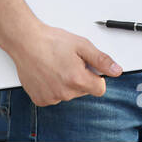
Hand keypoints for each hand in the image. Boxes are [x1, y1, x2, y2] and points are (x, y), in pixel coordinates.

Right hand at [5, 21, 122, 105]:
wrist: (26, 42)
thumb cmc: (51, 41)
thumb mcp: (82, 45)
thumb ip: (101, 60)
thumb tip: (116, 71)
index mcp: (77, 80)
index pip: (100, 89)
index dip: (96, 76)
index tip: (89, 68)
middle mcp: (64, 93)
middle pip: (84, 91)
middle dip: (81, 78)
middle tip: (70, 62)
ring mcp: (51, 98)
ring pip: (69, 94)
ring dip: (67, 83)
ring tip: (57, 66)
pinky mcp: (40, 99)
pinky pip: (54, 97)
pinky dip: (54, 87)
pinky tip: (48, 74)